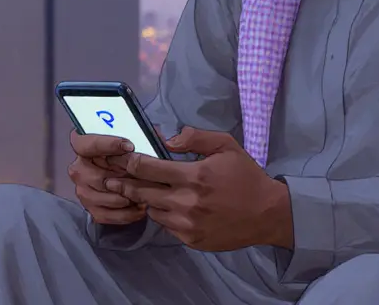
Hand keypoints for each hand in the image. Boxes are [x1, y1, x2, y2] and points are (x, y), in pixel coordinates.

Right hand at [67, 130, 146, 225]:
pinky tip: (140, 207)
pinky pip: (107, 215)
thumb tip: (167, 142)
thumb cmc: (128, 153)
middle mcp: (78, 168)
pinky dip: (126, 214)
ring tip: (146, 195)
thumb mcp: (135, 137)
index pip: (88, 144)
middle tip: (143, 180)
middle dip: (124, 180)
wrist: (120, 171)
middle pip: (98, 177)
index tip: (130, 146)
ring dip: (127, 198)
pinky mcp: (90, 208)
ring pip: (105, 198)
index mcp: (82, 144)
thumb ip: (145, 137)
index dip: (108, 145)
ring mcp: (82, 190)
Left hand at [104, 126, 293, 251]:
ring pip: (151, 209)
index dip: (128, 162)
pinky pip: (165, 225)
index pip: (147, 168)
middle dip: (124, 183)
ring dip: (144, 199)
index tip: (116, 159)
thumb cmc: (245, 176)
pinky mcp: (190, 239)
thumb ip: (195, 137)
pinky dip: (162, 214)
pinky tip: (165, 205)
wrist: (267, 214)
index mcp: (194, 176)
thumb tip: (165, 138)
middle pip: (142, 191)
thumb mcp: (225, 145)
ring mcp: (187, 224)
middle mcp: (186, 202)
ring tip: (137, 191)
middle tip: (110, 178)